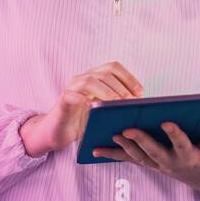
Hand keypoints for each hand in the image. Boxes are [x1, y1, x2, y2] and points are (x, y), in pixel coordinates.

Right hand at [19, 61, 142, 156]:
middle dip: (120, 87)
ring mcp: (72, 88)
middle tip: (130, 102)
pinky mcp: (62, 101)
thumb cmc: (84, 121)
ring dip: (105, 91)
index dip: (128, 77)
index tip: (140, 93)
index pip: (113, 67)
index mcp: (95, 78)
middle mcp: (83, 79)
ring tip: (114, 103)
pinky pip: (71, 95)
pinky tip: (91, 107)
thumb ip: (117, 106)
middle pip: (104, 73)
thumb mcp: (104, 112)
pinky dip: (82, 99)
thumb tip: (139, 106)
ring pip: (89, 81)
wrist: (59, 132)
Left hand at [92, 123, 199, 198]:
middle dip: (140, 141)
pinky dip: (112, 154)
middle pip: (153, 151)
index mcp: (189, 156)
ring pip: (138, 157)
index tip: (167, 121)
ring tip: (110, 135)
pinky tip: (95, 149)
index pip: (181, 144)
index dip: (174, 134)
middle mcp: (170, 163)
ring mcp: (157, 165)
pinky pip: (128, 159)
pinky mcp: (148, 163)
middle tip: (127, 129)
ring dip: (124, 147)